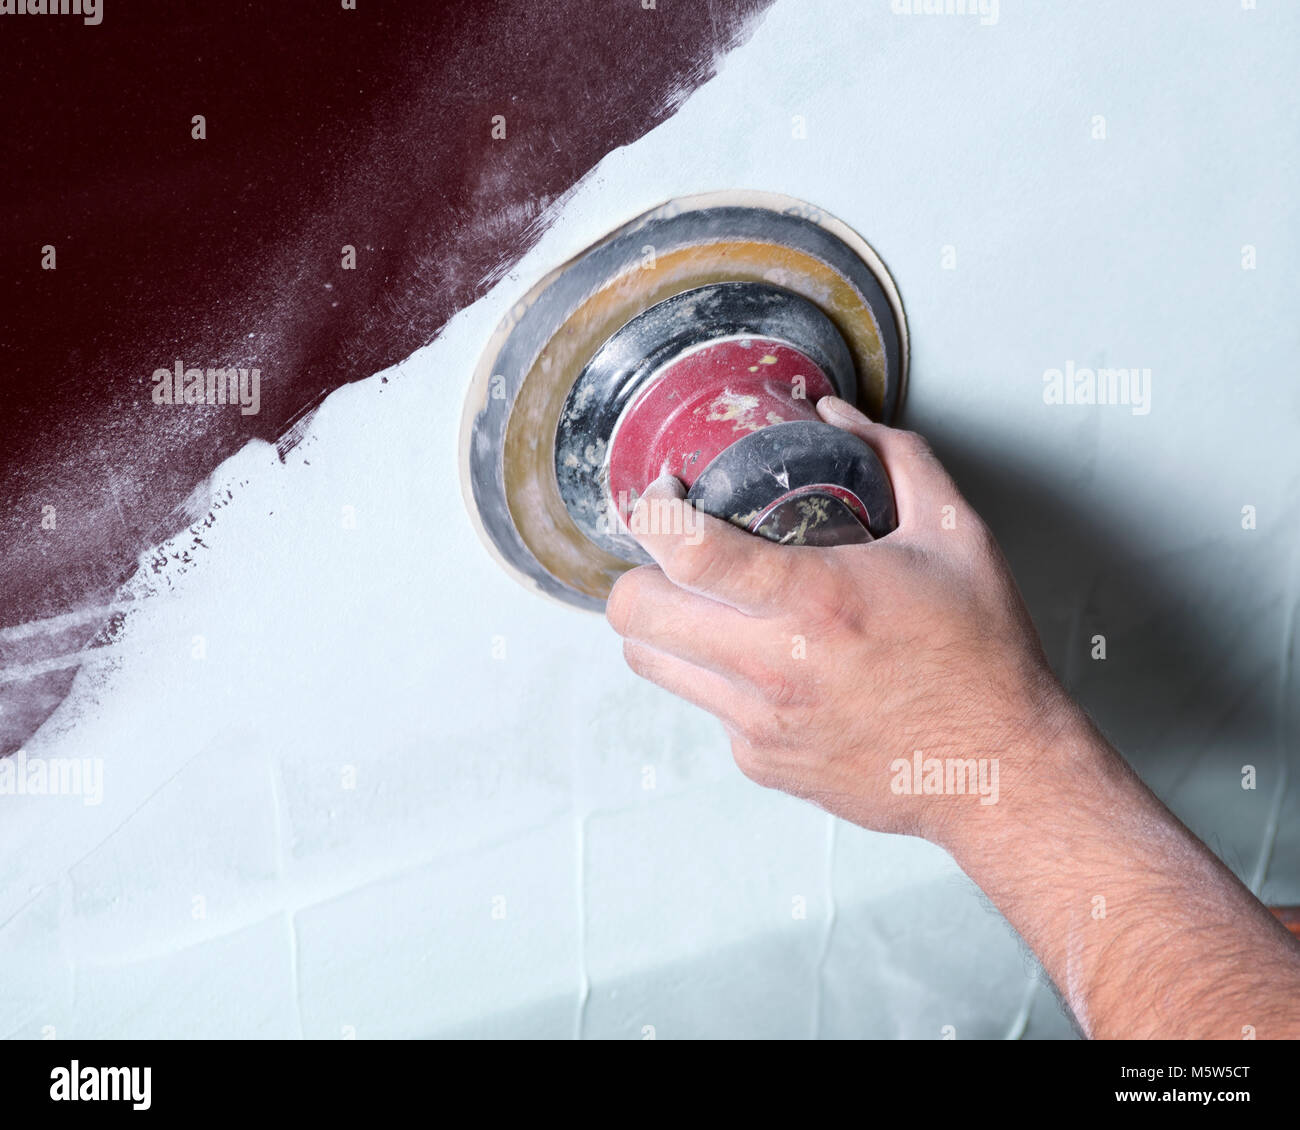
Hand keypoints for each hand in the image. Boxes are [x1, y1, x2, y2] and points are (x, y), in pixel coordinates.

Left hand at [605, 395, 1075, 842]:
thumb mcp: (955, 534)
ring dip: (666, 625)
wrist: (999, 774)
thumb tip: (834, 412)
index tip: (665, 496)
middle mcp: (772, 666)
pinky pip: (704, 704)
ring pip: (651, 662)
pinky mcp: (760, 762)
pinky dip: (719, 676)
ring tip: (710, 606)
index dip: (651, 512)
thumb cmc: (982, 656)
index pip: (682, 551)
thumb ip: (894, 456)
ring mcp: (759, 722)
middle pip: (633, 613)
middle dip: (642, 573)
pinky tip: (768, 665)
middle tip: (676, 558)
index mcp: (814, 599)